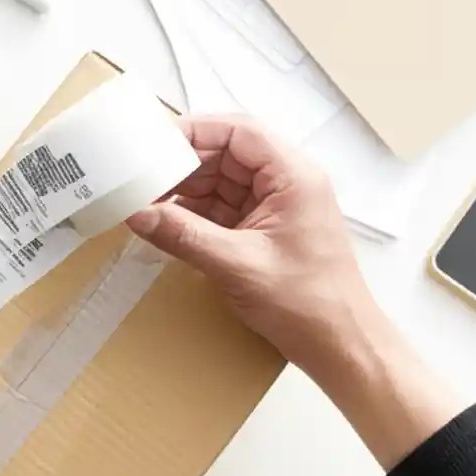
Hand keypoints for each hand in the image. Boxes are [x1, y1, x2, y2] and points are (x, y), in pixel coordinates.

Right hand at [127, 116, 370, 370]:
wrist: (339, 345)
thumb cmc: (305, 303)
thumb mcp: (237, 265)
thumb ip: (183, 235)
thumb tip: (136, 213)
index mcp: (293, 176)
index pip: (239, 132)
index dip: (194, 131)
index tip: (153, 142)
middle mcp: (286, 183)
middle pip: (226, 154)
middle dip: (182, 165)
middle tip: (140, 177)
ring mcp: (275, 206)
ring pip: (220, 181)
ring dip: (184, 191)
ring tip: (145, 201)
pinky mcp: (263, 230)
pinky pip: (221, 208)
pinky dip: (193, 213)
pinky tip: (165, 222)